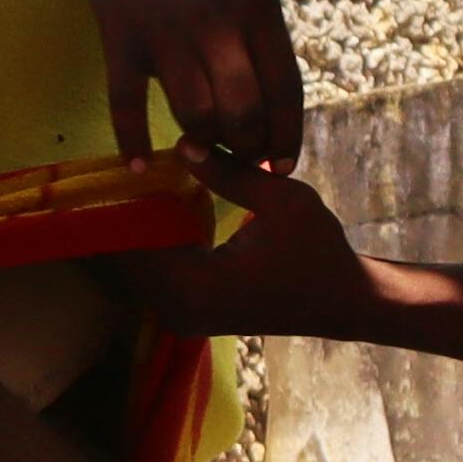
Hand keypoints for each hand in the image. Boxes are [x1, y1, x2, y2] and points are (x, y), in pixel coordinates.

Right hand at [82, 0, 306, 172]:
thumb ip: (259, 46)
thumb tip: (271, 118)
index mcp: (259, 9)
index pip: (286, 91)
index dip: (286, 138)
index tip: (279, 166)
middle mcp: (218, 20)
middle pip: (244, 112)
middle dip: (243, 148)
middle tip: (232, 156)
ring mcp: (166, 29)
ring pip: (194, 115)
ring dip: (199, 145)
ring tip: (195, 150)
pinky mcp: (120, 35)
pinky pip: (128, 106)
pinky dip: (134, 144)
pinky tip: (141, 165)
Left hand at [118, 165, 370, 341]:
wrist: (342, 302)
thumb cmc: (318, 251)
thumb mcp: (284, 200)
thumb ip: (230, 174)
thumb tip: (181, 144)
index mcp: (198, 286)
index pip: (134, 243)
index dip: (124, 205)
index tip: (121, 169)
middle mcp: (180, 310)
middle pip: (124, 260)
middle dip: (122, 218)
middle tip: (120, 173)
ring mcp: (181, 317)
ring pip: (133, 271)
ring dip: (133, 232)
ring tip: (136, 188)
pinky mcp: (188, 314)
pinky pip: (151, 277)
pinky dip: (149, 247)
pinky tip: (155, 211)